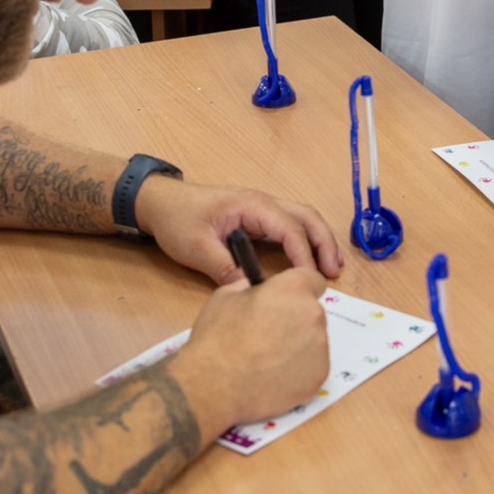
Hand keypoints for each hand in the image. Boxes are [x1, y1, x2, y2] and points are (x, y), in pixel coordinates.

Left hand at [134, 177, 343, 283]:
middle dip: (324, 243)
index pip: (289, 228)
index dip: (303, 255)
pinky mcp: (256, 218)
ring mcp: (260, 208)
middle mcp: (262, 202)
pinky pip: (289, 226)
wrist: (159, 202)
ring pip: (302, 219)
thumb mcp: (197, 248)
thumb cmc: (177, 218)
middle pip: (306, 217)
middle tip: (333, 272)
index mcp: (251, 205)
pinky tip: (308, 261)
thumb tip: (252, 291)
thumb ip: (225, 268)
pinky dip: (305, 241)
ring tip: (331, 267)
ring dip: (318, 240)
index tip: (308, 280)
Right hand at [173, 267, 330, 427]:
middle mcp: (313, 314)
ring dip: (297, 345)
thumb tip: (258, 291)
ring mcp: (320, 347)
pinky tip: (272, 376)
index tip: (287, 300)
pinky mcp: (319, 376)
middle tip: (268, 335)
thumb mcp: (225, 297)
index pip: (312, 279)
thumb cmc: (216, 339)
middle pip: (312, 312)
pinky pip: (312, 367)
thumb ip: (251, 289)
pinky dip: (298, 370)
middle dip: (295, 320)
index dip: (298, 290)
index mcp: (292, 289)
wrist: (215, 387)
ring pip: (313, 341)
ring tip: (266, 360)